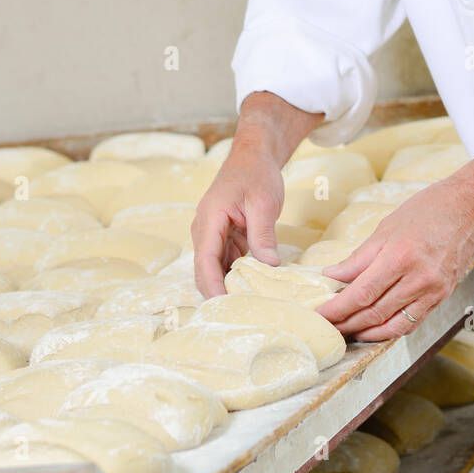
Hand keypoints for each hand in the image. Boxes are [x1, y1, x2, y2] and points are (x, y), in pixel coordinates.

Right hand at [192, 141, 284, 297]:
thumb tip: (269, 267)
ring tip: (247, 308)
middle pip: (204, 269)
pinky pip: (225, 263)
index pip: (205, 259)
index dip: (213, 284)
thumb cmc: (257, 174)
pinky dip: (235, 277)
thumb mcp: (264, 203)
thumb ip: (263, 235)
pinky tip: (251, 290)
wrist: (253, 156)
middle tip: (238, 316)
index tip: (223, 306)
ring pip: (214, 269)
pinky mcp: (223, 238)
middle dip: (216, 292)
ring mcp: (212, 234)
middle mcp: (205, 229)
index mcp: (210, 218)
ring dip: (226, 287)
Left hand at [315, 170, 473, 340]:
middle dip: (346, 323)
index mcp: (400, 256)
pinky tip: (375, 329)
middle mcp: (418, 278)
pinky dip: (391, 329)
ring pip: (393, 324)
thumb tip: (332, 276)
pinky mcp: (443, 296)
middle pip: (374, 312)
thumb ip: (359, 258)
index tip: (319, 314)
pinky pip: (412, 322)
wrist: (471, 206)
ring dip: (366, 332)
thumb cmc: (428, 209)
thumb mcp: (387, 227)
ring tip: (346, 332)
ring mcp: (433, 290)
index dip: (337, 309)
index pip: (361, 293)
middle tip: (327, 327)